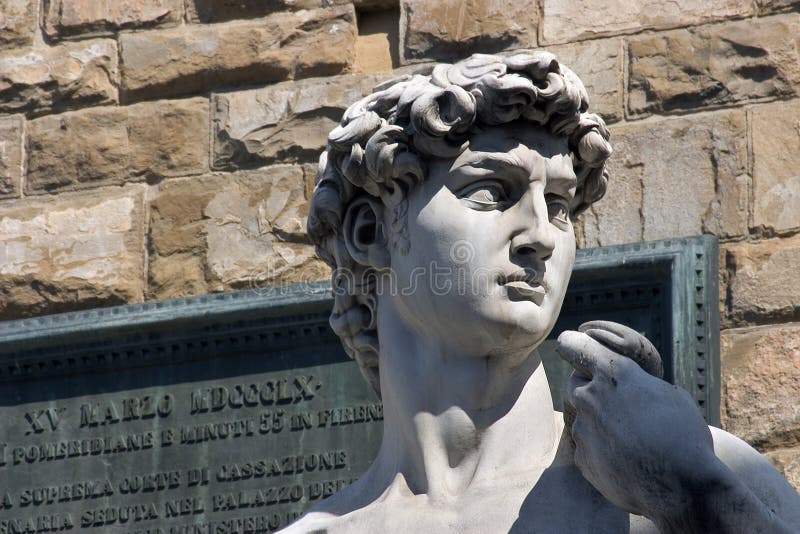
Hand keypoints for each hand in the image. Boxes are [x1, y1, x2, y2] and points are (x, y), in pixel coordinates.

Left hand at [557, 321, 721, 520]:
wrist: (681, 487)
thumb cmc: (684, 436)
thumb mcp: (671, 397)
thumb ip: (642, 386)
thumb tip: (636, 388)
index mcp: (615, 375)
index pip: (576, 346)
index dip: (572, 344)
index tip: (568, 342)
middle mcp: (591, 397)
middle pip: (574, 384)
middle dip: (587, 389)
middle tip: (612, 403)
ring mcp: (583, 429)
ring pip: (582, 419)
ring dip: (598, 425)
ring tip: (631, 441)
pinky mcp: (581, 458)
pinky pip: (587, 448)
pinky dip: (601, 451)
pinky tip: (625, 462)